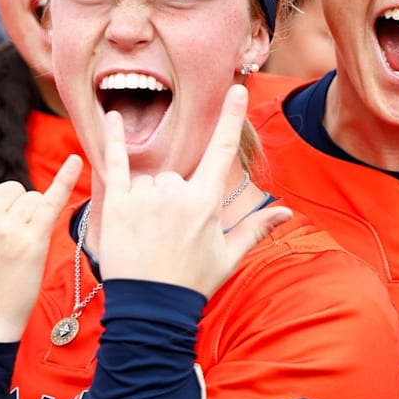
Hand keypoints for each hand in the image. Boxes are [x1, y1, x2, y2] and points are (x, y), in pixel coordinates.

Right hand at [0, 94, 81, 341]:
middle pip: (10, 187)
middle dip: (14, 207)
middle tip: (6, 244)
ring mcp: (6, 226)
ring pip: (31, 198)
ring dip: (32, 217)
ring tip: (18, 251)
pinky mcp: (31, 240)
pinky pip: (51, 202)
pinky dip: (64, 182)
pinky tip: (76, 161)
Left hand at [97, 84, 292, 297]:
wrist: (151, 309)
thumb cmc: (192, 283)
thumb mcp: (229, 255)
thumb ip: (256, 228)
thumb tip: (286, 212)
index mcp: (206, 202)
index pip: (222, 150)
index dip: (231, 117)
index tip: (236, 89)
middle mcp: (177, 193)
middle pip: (178, 176)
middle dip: (175, 199)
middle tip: (170, 236)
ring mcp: (146, 197)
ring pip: (151, 181)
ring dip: (150, 199)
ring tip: (148, 235)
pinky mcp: (118, 204)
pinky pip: (116, 165)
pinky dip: (112, 140)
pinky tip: (112, 117)